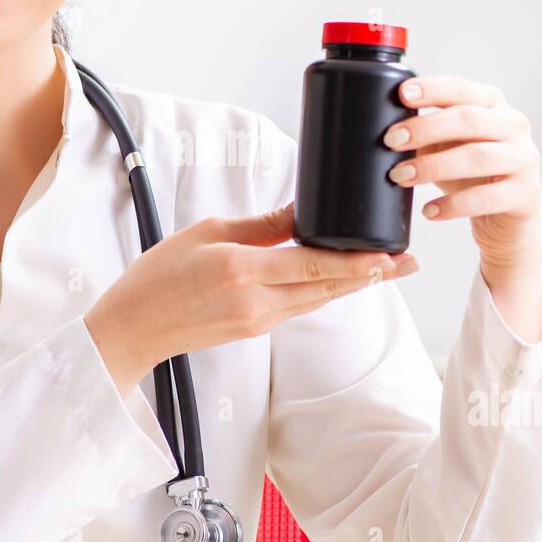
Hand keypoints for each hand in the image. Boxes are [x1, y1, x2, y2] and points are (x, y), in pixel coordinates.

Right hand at [85, 203, 418, 395]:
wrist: (133, 329)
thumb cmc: (158, 278)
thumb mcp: (206, 235)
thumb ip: (259, 227)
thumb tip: (299, 211)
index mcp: (243, 273)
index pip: (312, 266)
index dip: (356, 262)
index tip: (388, 253)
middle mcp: (257, 303)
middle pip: (326, 287)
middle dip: (371, 274)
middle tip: (408, 262)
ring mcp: (257, 321)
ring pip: (317, 300)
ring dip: (353, 284)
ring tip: (387, 269)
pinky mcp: (254, 330)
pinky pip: (299, 308)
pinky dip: (323, 291)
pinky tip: (339, 279)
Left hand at [383, 75, 541, 341]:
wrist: (509, 224)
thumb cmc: (472, 177)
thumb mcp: (449, 147)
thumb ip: (426, 132)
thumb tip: (378, 124)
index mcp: (493, 105)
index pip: (462, 89)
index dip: (433, 89)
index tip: (402, 94)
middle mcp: (514, 126)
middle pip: (469, 119)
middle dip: (426, 128)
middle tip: (390, 140)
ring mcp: (524, 160)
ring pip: (477, 157)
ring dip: (433, 166)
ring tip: (400, 177)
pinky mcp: (525, 195)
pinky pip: (486, 197)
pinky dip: (453, 205)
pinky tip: (429, 211)